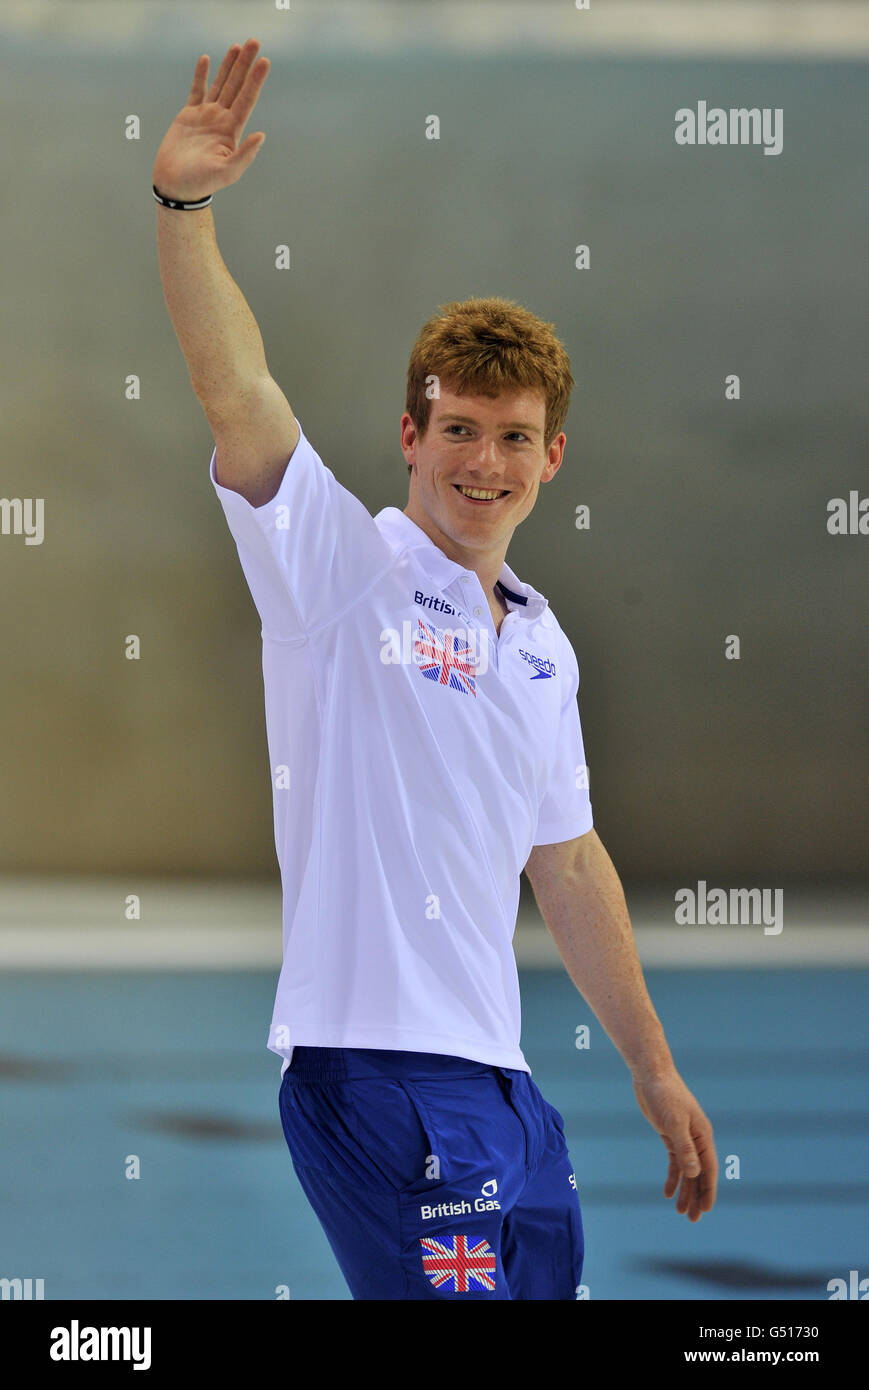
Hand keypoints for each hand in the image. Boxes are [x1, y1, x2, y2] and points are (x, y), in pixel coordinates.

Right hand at [153, 38, 269, 201]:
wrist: (176, 185)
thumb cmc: (202, 182)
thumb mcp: (227, 172)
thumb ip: (245, 154)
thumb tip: (261, 135)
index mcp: (232, 130)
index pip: (247, 99)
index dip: (256, 80)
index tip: (265, 61)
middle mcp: (221, 119)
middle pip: (236, 85)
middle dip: (245, 64)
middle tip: (255, 41)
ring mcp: (206, 116)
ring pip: (220, 84)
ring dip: (228, 65)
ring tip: (237, 46)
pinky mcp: (188, 115)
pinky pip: (197, 90)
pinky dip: (201, 75)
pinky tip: (207, 59)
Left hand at [631, 1069, 716, 1220]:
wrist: (652, 1075)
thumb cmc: (665, 1095)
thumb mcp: (674, 1123)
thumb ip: (685, 1148)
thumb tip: (695, 1173)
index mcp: (703, 1136)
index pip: (709, 1169)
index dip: (708, 1190)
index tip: (705, 1210)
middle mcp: (697, 1139)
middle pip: (700, 1173)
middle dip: (697, 1197)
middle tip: (692, 1219)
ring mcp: (685, 1137)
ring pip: (688, 1170)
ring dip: (685, 1191)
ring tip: (680, 1212)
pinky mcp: (671, 1135)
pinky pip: (675, 1161)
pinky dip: (673, 1177)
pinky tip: (667, 1192)